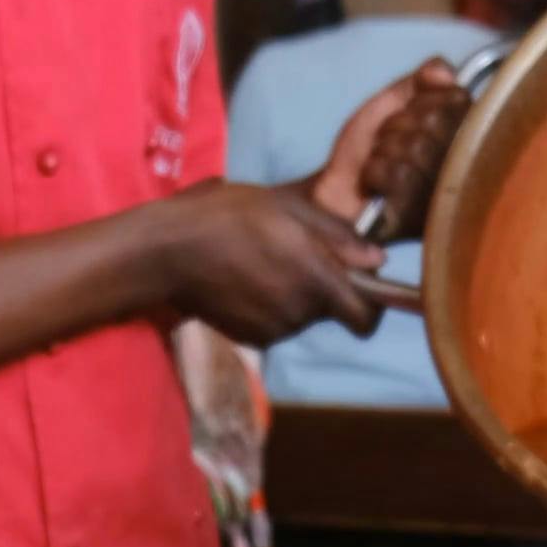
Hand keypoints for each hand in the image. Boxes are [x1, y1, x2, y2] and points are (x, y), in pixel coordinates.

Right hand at [147, 180, 383, 342]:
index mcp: (317, 280)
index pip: (365, 318)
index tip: (362, 288)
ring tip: (262, 262)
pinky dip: (270, 307)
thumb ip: (338, 236)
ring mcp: (275, 330)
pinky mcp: (252, 338)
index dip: (371, 306)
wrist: (168, 251)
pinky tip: (245, 281)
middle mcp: (300, 313)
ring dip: (295, 295)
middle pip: (333, 311)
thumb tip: (378, 260)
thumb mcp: (287, 208)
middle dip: (325, 289)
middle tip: (294, 255)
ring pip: (303, 317)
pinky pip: (277, 324)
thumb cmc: (229, 216)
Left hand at [311, 60, 473, 237]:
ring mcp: (444, 195)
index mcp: (462, 136)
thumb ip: (421, 79)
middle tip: (386, 143)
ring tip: (380, 165)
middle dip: (398, 126)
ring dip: (385, 151)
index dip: (423, 101)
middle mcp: (463, 167)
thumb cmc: (370, 146)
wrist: (338, 186)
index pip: (458, 98)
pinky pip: (399, 174)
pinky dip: (375, 172)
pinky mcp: (422, 217)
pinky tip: (374, 187)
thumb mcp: (393, 102)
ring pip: (417, 147)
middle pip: (435, 121)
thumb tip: (448, 74)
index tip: (407, 114)